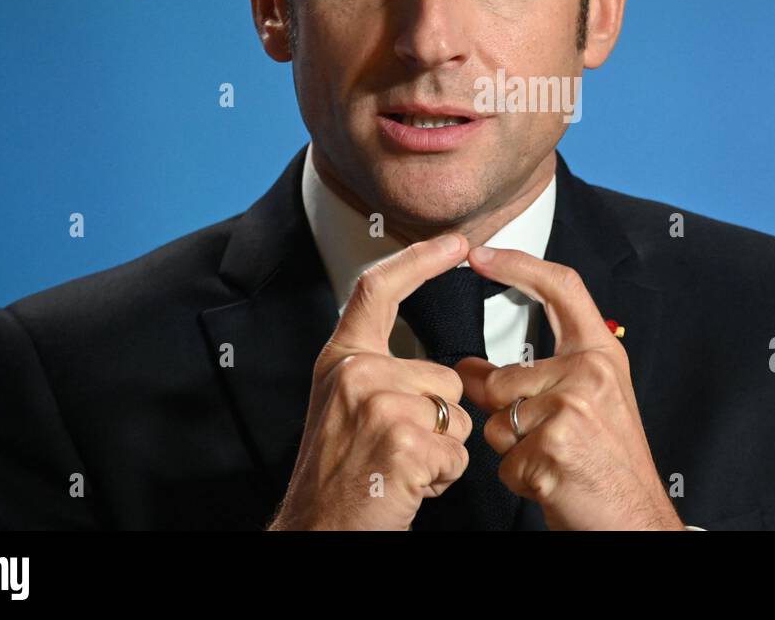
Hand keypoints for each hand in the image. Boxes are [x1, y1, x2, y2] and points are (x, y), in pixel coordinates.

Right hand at [268, 234, 474, 529]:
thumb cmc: (336, 478)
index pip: (380, 289)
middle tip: (395, 451)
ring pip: (458, 415)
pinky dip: (443, 477)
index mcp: (342, 359)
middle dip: (440, 419)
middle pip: (445, 375)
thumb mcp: (342, 406)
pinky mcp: (404, 442)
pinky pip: (458, 452)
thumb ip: (377, 374)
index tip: (454, 242)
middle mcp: (356, 373)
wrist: (316, 533)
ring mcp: (379, 405)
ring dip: (442, 449)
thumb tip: (436, 369)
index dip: (420, 259)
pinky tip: (407, 486)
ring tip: (398, 468)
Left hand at [457, 246, 683, 530]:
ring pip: (497, 419)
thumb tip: (469, 369)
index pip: (560, 287)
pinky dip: (518, 477)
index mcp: (600, 354)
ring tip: (552, 461)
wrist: (636, 520)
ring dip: (511, 449)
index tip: (482, 254)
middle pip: (502, 376)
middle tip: (542, 441)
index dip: (518, 264)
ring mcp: (573, 407)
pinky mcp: (554, 445)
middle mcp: (590, 372)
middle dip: (504, 415)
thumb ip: (535, 378)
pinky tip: (550, 481)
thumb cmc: (611, 466)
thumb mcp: (586, 405)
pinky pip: (503, 458)